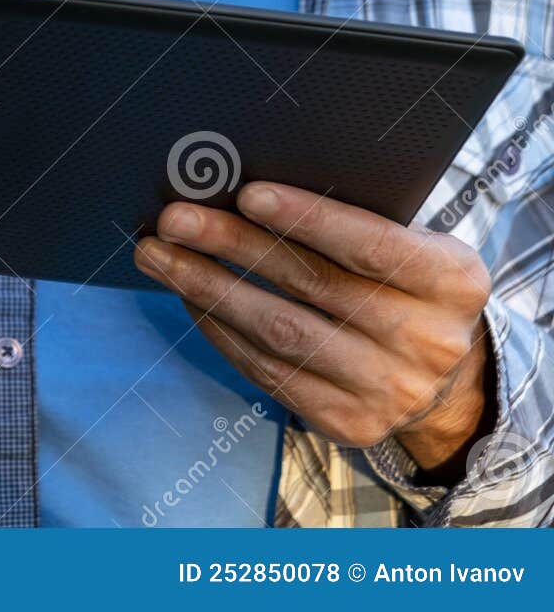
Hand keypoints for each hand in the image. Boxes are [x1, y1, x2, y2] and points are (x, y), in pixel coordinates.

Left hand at [134, 182, 494, 478]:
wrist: (450, 380)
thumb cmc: (405, 287)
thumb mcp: (412, 247)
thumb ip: (353, 220)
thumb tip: (243, 187)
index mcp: (452, 281)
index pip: (373, 245)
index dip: (308, 219)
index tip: (246, 193)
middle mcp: (427, 341)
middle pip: (312, 287)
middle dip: (233, 246)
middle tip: (174, 219)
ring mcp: (389, 390)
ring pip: (281, 333)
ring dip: (209, 289)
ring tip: (159, 256)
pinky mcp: (349, 423)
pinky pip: (268, 371)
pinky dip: (220, 329)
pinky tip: (189, 297)